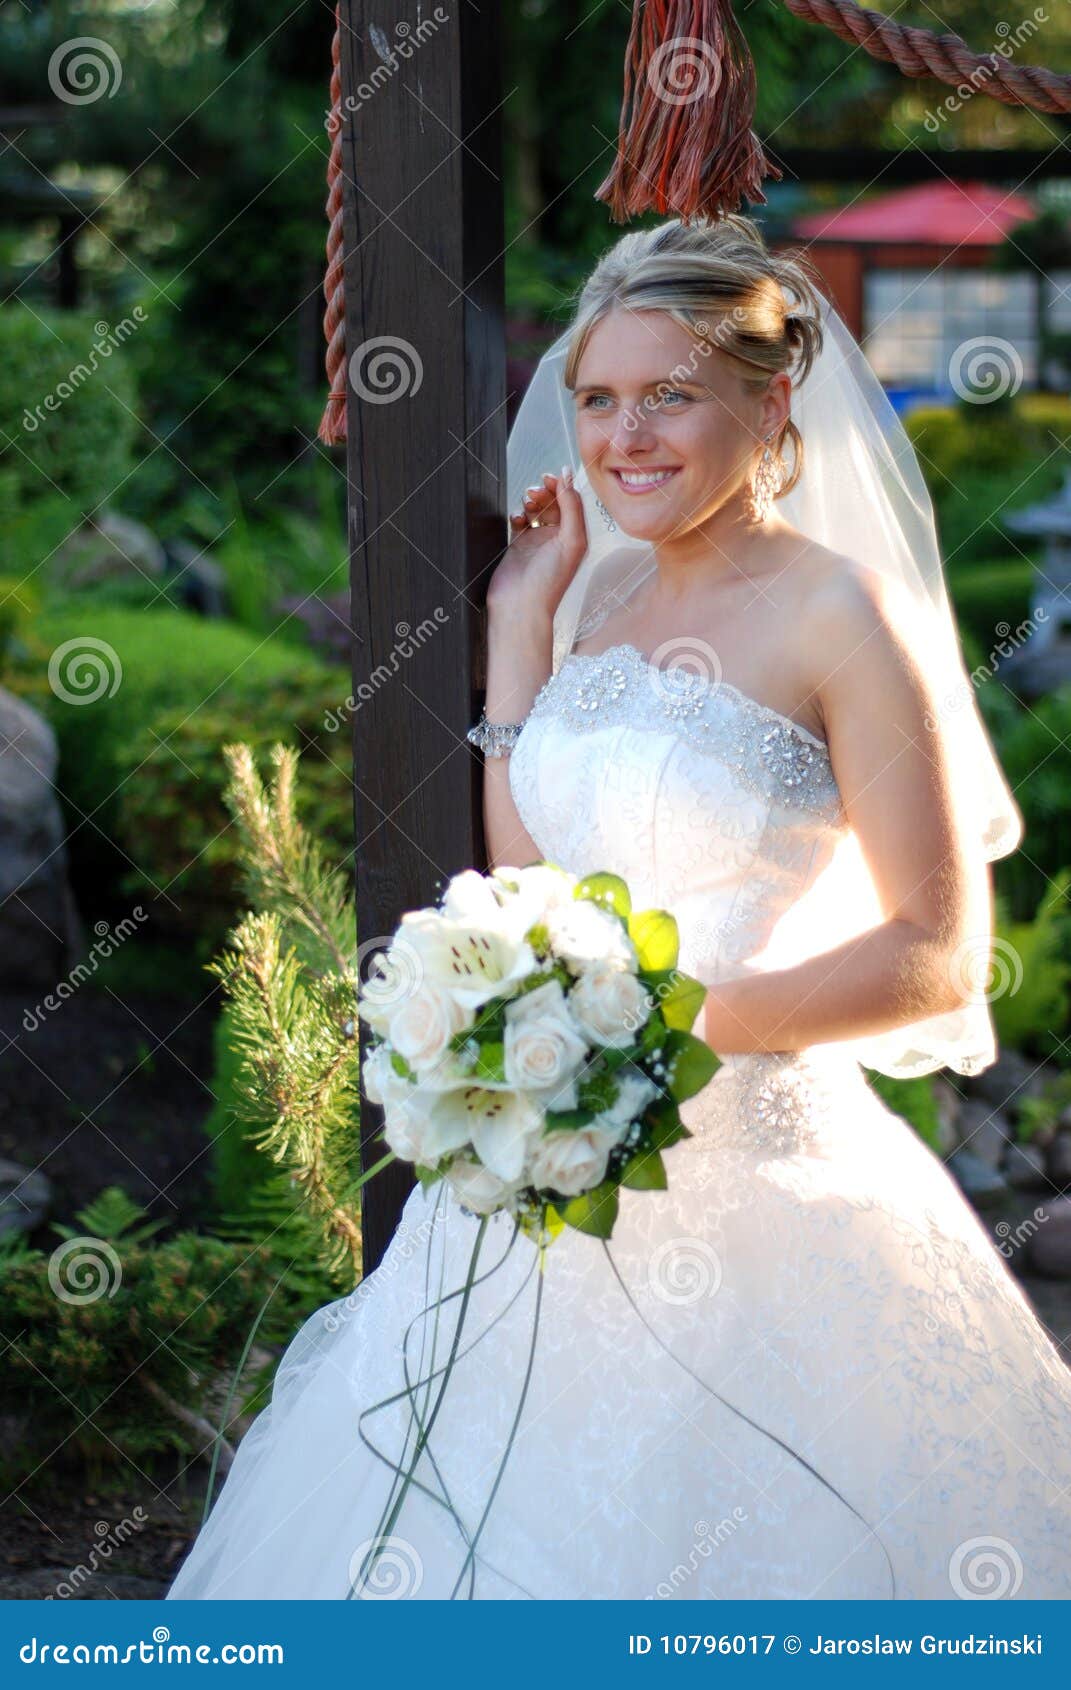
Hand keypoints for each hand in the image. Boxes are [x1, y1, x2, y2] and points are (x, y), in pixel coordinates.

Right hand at [487, 466, 588, 628]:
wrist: (521, 606)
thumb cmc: (549, 582)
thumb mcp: (571, 540)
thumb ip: (572, 506)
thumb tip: (567, 478)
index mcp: (575, 537)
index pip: (572, 503)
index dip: (562, 487)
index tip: (551, 477)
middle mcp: (558, 539)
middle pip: (553, 503)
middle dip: (544, 493)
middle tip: (536, 491)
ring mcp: (537, 542)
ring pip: (535, 510)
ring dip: (531, 502)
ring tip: (527, 503)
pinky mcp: (518, 546)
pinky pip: (519, 521)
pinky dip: (517, 515)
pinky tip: (517, 518)